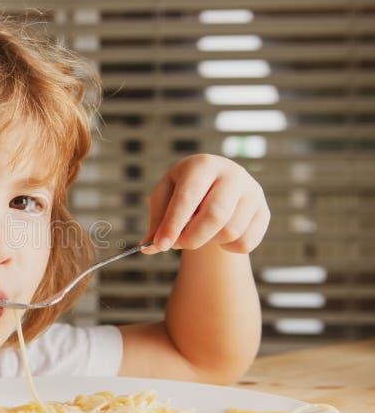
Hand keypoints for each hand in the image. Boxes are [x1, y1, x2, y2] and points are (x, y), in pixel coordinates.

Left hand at [141, 154, 269, 253]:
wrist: (217, 186)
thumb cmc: (185, 191)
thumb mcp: (165, 199)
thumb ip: (157, 222)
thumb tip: (148, 248)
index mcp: (202, 165)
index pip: (188, 197)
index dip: (173, 224)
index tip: (159, 245)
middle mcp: (232, 173)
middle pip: (214, 216)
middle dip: (191, 238)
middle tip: (176, 245)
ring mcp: (252, 192)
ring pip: (230, 232)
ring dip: (208, 241)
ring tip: (199, 232)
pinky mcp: (264, 211)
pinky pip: (245, 243)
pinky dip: (227, 248)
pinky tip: (218, 236)